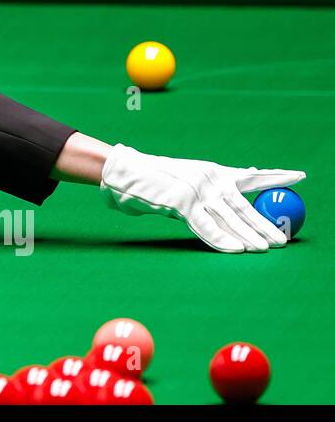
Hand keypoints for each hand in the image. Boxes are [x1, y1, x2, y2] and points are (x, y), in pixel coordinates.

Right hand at [100, 143, 306, 252]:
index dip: (276, 177)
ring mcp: (196, 190)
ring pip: (229, 219)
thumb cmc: (152, 180)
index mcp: (213, 172)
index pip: (251, 177)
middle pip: (244, 206)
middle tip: (283, 240)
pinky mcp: (181, 202)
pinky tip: (236, 250)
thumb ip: (212, 186)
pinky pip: (205, 227)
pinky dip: (221, 240)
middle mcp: (209, 179)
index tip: (300, 177)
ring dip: (248, 237)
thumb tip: (241, 184)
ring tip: (265, 249)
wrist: (121, 172)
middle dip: (265, 224)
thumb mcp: (187, 178)